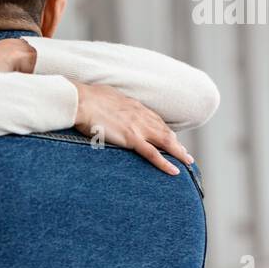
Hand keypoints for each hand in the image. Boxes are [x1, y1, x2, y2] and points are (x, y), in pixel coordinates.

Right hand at [71, 82, 194, 174]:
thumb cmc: (86, 98)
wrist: (81, 101)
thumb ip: (111, 103)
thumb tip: (106, 103)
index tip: (170, 138)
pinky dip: (165, 163)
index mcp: (134, 106)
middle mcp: (141, 116)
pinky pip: (153, 153)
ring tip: (187, 162)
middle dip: (177, 143)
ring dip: (178, 153)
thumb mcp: (104, 96)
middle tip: (185, 154)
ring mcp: (138, 127)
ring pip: (166, 142)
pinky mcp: (132, 138)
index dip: (164, 131)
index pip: (155, 120)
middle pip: (165, 131)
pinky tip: (175, 171)